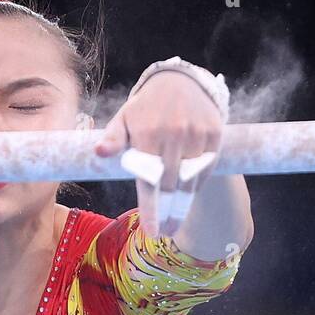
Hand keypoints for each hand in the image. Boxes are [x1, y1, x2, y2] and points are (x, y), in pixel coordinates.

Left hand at [93, 70, 223, 237]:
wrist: (178, 82)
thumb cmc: (144, 109)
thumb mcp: (123, 120)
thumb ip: (112, 139)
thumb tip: (99, 153)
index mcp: (148, 134)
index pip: (149, 181)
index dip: (153, 210)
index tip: (153, 232)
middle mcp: (174, 134)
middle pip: (172, 186)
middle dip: (169, 214)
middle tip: (165, 233)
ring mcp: (197, 134)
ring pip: (192, 180)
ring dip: (185, 205)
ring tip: (175, 224)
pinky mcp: (214, 134)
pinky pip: (206, 168)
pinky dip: (197, 185)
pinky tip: (188, 199)